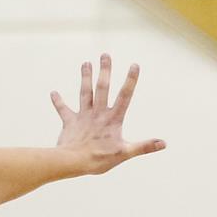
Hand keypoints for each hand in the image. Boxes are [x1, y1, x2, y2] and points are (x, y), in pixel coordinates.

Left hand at [51, 54, 166, 173]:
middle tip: (105, 55)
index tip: (134, 65)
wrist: (74, 162)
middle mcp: (98, 114)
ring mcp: (83, 116)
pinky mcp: (70, 123)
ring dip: (85, 77)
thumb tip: (163, 143)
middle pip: (102, 88)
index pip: (125, 97)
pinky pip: (63, 110)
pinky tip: (53, 93)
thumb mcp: (125, 154)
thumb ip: (144, 147)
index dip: (130, 81)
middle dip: (105, 71)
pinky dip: (58, 102)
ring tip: (86, 63)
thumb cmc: (100, 159)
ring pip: (85, 93)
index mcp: (113, 119)